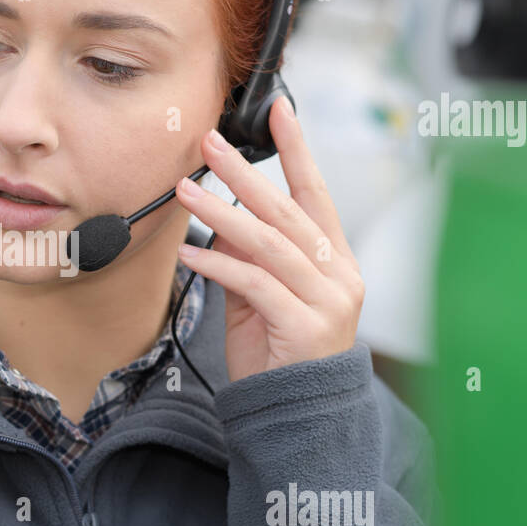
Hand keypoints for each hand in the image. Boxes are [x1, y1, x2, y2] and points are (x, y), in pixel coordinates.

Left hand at [173, 97, 363, 383]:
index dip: (297, 149)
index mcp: (334, 259)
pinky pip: (255, 284)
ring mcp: (328, 300)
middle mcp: (340, 273)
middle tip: (209, 144)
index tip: (278, 110)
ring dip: (223, 212)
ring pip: (270, 242)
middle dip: (244, 172)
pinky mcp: (305, 326)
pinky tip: (191, 250)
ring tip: (186, 190)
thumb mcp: (262, 295)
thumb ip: (248, 256)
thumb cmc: (280, 352)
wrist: (297, 415)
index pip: (315, 192)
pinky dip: (219, 264)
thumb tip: (219, 217)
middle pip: (287, 210)